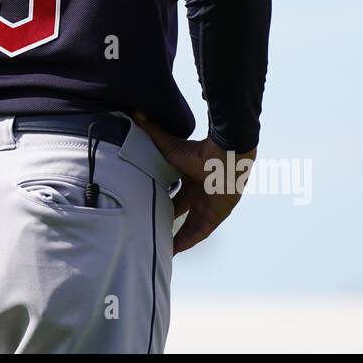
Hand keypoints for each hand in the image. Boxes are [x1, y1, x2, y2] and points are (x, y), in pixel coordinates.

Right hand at [132, 111, 256, 253]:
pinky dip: (187, 241)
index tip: (147, 209)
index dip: (160, 202)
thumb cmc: (200, 150)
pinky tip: (175, 250)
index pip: (173, 194)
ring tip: (160, 247)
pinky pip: (199, 232)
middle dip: (166, 221)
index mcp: (189, 179)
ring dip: (176, 236)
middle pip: (180, 212)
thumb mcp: (170, 147)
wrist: (226, 157)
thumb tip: (136, 113)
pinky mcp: (215, 216)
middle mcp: (199, 193)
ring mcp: (208, 206)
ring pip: (189, 226)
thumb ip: (153, 132)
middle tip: (150, 230)